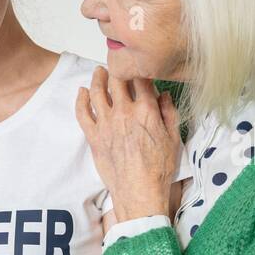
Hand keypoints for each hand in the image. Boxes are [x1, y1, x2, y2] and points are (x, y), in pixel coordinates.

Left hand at [74, 69, 180, 221]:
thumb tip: (164, 95)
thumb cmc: (159, 169)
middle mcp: (124, 113)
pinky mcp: (94, 137)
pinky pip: (82, 113)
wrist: (139, 192)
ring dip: (97, 78)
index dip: (140, 70)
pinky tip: (81, 92)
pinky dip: (80, 100)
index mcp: (146, 110)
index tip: (139, 65)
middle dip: (117, 68)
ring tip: (98, 72)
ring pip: (97, 93)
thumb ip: (169, 113)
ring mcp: (106, 124)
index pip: (141, 79)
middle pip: (117, 80)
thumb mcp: (173, 138)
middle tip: (116, 63)